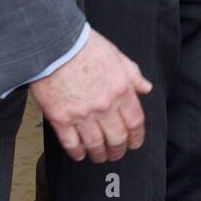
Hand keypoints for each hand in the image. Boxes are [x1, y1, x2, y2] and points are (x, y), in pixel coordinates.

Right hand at [29, 29, 150, 163]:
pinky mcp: (60, 118)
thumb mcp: (117, 56)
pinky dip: (77, 153)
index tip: (135, 143)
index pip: (135, 122)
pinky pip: (71, 144)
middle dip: (119, 150)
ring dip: (99, 154)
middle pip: (117, 138)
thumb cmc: (86, 46)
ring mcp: (82, 114)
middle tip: (117, 154)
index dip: (137, 137)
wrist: (55, 44)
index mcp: (121, 89)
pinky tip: (80, 154)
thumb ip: (133, 75)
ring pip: (95, 145)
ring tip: (99, 156)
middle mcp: (104, 105)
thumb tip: (146, 88)